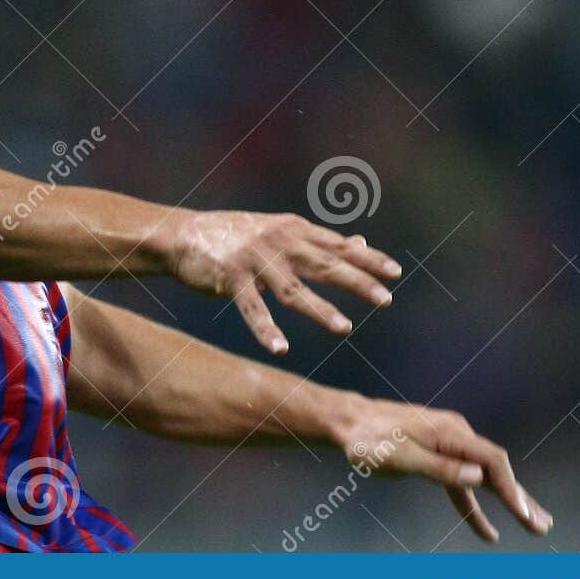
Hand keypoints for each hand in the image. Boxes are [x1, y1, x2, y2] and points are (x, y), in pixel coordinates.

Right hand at [167, 209, 400, 352]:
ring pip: (293, 289)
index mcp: (293, 230)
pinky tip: (280, 349)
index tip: (396, 273)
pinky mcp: (230, 278)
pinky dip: (266, 329)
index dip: (367, 259)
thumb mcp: (280, 232)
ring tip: (345, 328)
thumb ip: (318, 242)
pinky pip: (252, 308)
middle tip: (386, 300)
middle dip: (357, 282)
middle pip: (324, 264)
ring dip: (320, 309)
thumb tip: (361, 244)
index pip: (337, 246)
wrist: (183, 235)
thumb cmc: (236, 236)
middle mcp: (278, 241)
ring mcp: (254, 260)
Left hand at [332, 396, 553, 541]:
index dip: (511, 489)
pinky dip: (474, 507)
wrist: (348, 422)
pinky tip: (487, 531)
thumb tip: (478, 477)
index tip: (524, 515)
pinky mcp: (437, 455)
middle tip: (543, 526)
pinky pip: (462, 485)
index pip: (493, 461)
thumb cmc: (368, 439)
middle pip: (497, 469)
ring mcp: (448, 444)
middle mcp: (455, 435)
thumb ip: (438, 468)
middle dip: (521, 499)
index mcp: (449, 433)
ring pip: (484, 477)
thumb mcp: (399, 457)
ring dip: (508, 503)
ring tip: (535, 526)